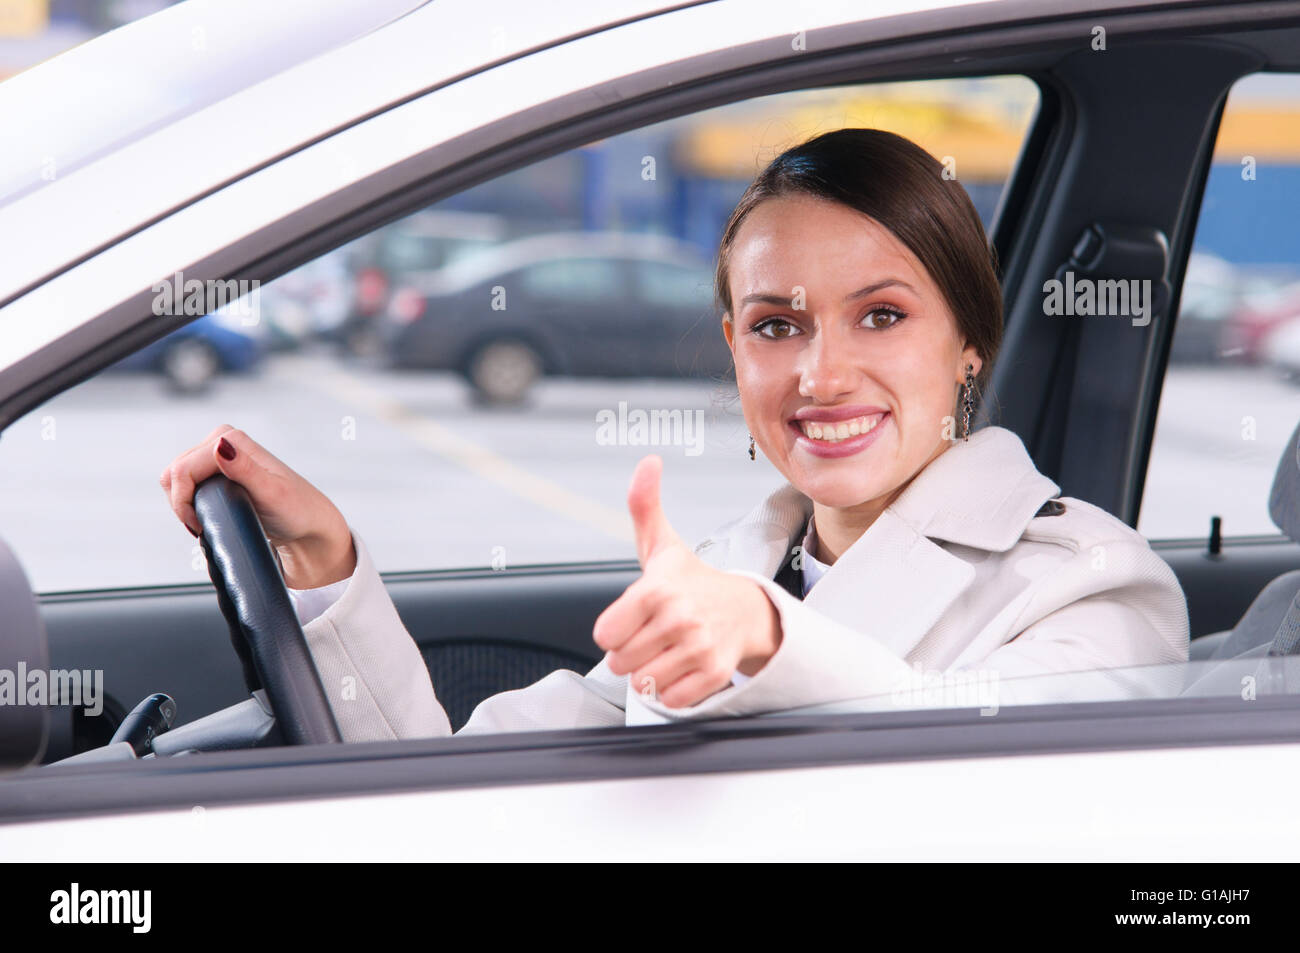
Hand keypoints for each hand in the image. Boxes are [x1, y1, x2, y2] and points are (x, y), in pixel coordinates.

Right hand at [159, 425, 356, 588]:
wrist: (309, 526)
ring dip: (183, 504)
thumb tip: (220, 447)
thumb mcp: (272, 493)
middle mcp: (223, 442)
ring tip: (205, 524)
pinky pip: (185, 485)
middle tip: (202, 527)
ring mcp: (219, 457)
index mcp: (232, 439)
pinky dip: (188, 504)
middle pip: (174, 472)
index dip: (182, 501)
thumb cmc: (296, 511)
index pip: (182, 469)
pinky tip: (206, 517)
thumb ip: (246, 470)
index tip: (199, 525)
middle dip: (181, 503)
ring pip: (175, 479)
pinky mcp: (218, 473)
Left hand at [592, 454, 781, 707]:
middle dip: (631, 653)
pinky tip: (684, 666)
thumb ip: (643, 505)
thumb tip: (648, 462)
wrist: (746, 609)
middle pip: (620, 663)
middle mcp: (679, 618)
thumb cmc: (693, 581)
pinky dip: (673, 690)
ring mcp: (699, 648)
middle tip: (654, 634)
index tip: (633, 618)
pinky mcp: (714, 674)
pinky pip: (671, 699)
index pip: (604, 635)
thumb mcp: (661, 545)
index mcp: (658, 589)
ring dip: (651, 672)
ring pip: (643, 683)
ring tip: (668, 650)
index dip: (614, 630)